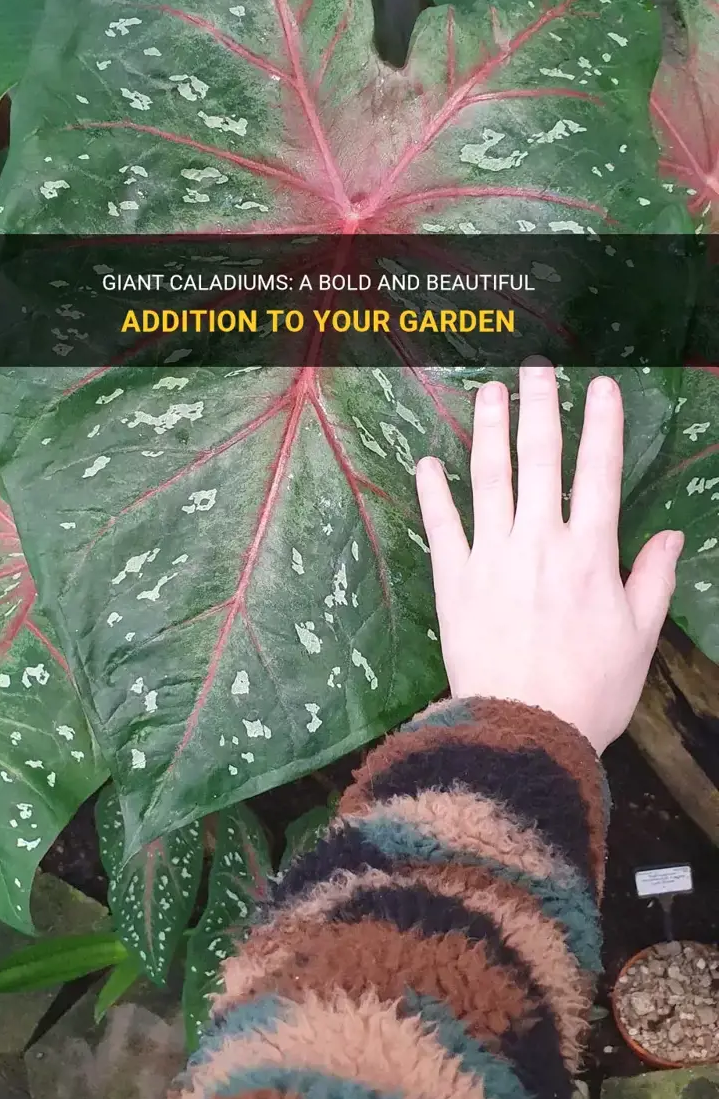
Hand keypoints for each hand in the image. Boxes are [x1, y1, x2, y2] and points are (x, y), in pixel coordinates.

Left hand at [415, 367, 683, 754]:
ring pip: (488, 478)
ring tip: (489, 393)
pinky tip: (428, 462)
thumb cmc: (590, 692)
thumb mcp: (639, 638)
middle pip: (540, 459)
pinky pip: (442, 525)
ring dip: (488, 430)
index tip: (600, 387)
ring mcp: (492, 557)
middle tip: (537, 370)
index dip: (601, 425)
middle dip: (540, 408)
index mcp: (591, 554)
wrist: (522, 729)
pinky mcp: (453, 580)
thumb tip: (669, 535)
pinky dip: (433, 492)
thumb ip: (653, 580)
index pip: (599, 473)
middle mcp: (540, 542)